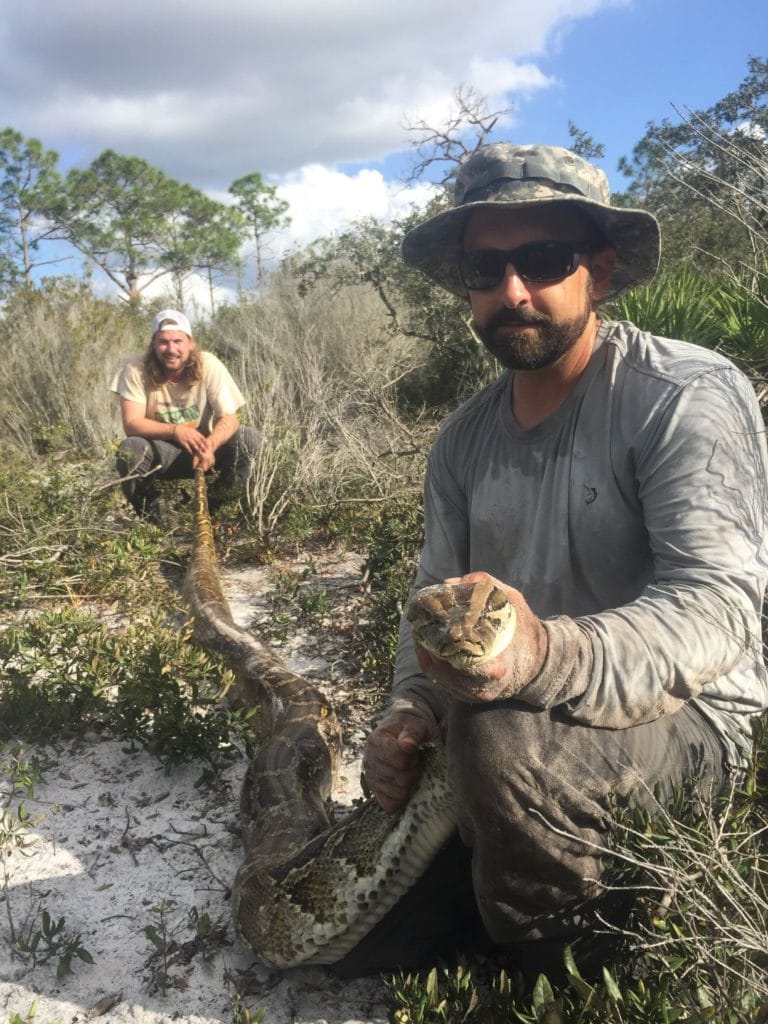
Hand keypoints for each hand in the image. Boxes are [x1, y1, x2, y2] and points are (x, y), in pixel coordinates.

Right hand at [174, 425, 215, 470]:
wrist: (175, 430)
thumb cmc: (183, 430)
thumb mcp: (191, 430)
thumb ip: (197, 434)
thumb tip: (202, 437)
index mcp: (195, 433)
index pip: (202, 438)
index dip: (205, 442)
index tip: (208, 446)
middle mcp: (192, 436)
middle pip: (199, 442)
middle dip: (203, 447)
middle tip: (206, 451)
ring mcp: (188, 439)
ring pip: (194, 445)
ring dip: (198, 450)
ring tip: (201, 453)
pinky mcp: (183, 442)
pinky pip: (188, 447)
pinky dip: (190, 451)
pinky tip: (192, 454)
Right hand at [362, 710, 431, 812]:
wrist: (403, 730)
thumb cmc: (410, 727)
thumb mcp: (415, 724)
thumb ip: (412, 734)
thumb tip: (407, 746)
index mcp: (375, 741)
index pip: (400, 760)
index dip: (413, 757)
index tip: (414, 750)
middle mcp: (368, 760)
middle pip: (401, 778)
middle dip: (414, 770)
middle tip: (414, 760)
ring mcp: (371, 777)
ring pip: (398, 793)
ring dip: (410, 783)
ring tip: (409, 769)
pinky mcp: (375, 791)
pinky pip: (390, 805)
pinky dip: (401, 798)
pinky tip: (404, 783)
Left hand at [415, 571, 547, 702]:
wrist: (541, 663)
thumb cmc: (526, 631)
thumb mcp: (513, 602)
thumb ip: (485, 586)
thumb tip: (450, 583)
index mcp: (495, 670)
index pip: (460, 661)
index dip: (441, 642)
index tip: (434, 622)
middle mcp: (479, 688)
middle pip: (440, 666)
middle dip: (427, 641)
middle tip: (421, 620)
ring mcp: (470, 694)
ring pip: (435, 672)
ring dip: (425, 648)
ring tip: (420, 627)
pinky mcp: (464, 694)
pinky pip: (439, 676)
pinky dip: (430, 657)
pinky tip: (426, 640)